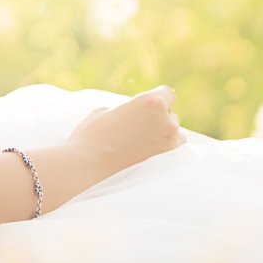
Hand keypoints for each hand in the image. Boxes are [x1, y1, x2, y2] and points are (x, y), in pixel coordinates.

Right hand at [68, 85, 184, 173]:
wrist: (86, 168)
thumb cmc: (91, 136)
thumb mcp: (105, 111)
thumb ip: (126, 109)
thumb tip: (132, 115)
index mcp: (153, 102)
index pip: (168, 94)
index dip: (157, 98)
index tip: (146, 107)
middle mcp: (166, 121)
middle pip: (170, 114)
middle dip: (158, 118)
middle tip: (138, 128)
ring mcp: (169, 144)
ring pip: (175, 135)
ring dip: (163, 136)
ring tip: (142, 143)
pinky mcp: (166, 164)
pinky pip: (172, 153)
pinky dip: (163, 152)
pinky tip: (145, 156)